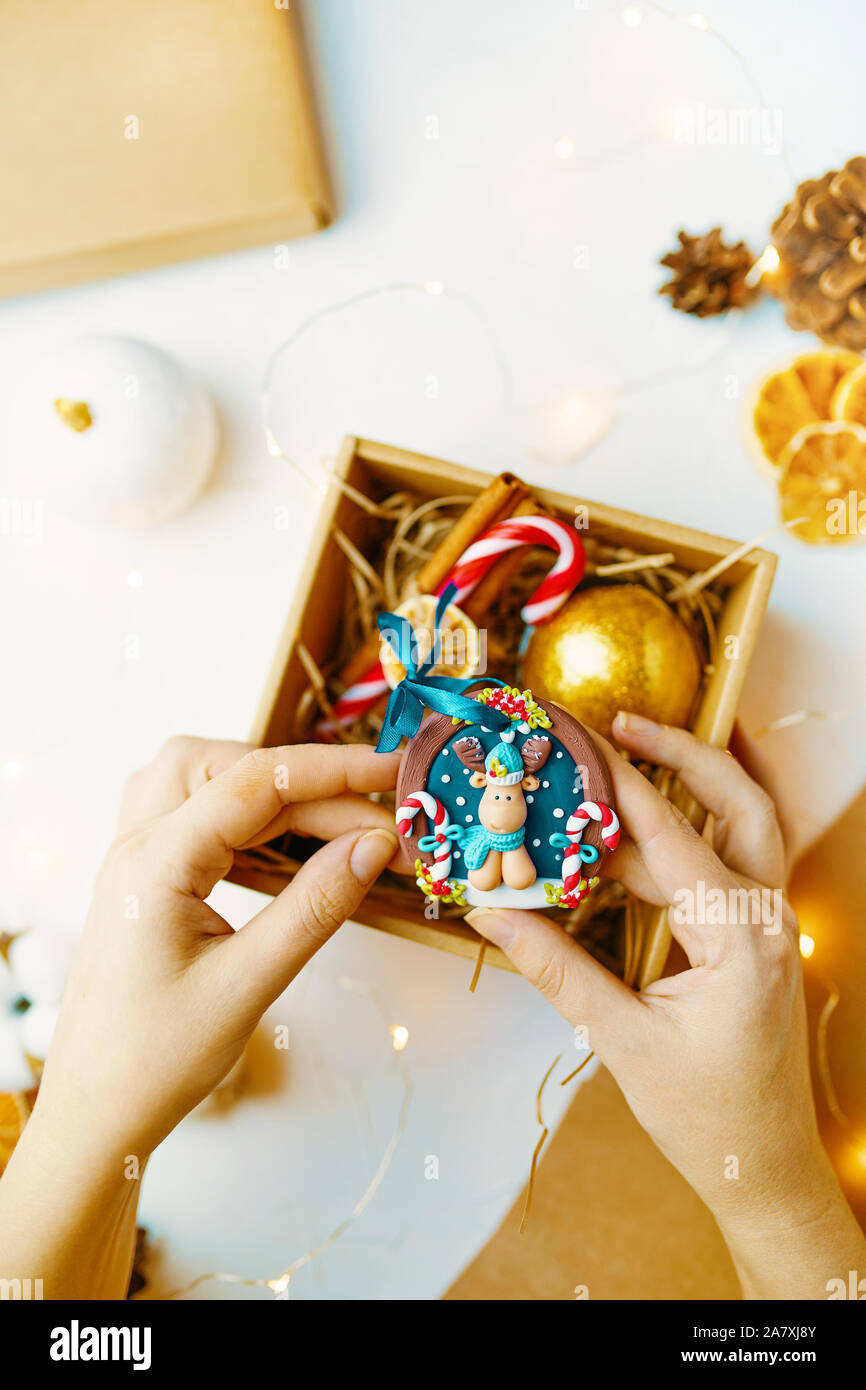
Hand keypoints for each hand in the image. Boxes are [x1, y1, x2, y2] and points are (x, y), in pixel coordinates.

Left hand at [0, 738, 400, 1296]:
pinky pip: (200, 818)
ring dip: (274, 792)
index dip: (332, 772)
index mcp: (154, 864)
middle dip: (305, 779)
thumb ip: (315, 907)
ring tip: (337, 829)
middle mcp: (137, 846)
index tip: (395, 774)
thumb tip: (376, 845)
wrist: (95, 1113)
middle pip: (227, 766)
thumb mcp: (248, 985)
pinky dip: (252, 821)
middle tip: (370, 819)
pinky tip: (292, 852)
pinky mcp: (148, 880)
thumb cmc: (156, 1060)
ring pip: (207, 782)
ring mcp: (137, 860)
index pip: (255, 781)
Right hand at [466, 712, 864, 1298]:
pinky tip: (647, 825)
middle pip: (736, 803)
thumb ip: (555, 967)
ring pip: (740, 826)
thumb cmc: (706, 1117)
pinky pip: (732, 862)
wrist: (764, 1168)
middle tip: (617, 722)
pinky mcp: (757, 937)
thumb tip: (489, 912)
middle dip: (681, 752)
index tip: (570, 735)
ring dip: (691, 784)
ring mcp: (770, 925)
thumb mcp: (621, 1039)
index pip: (669, 834)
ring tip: (626, 754)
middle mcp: (767, 917)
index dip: (614, 780)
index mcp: (741, 936)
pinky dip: (690, 832)